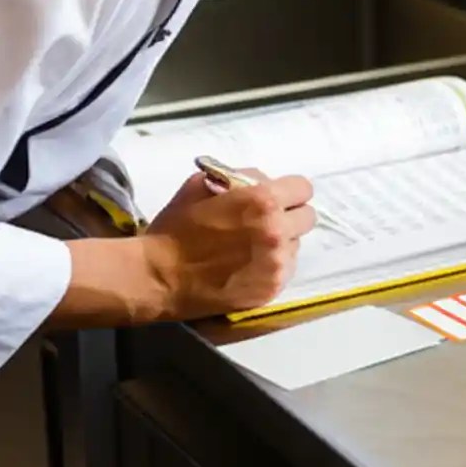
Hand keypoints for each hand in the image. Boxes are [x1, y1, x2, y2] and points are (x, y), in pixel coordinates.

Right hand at [139, 171, 316, 320]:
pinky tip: (248, 267)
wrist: (158, 276)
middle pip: (307, 217)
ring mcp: (277, 263)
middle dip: (290, 216)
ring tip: (251, 248)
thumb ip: (238, 178)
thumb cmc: (176, 228)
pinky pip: (286, 270)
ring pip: (296, 245)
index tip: (278, 198)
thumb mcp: (202, 186)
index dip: (290, 191)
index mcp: (263, 201)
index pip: (303, 188)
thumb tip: (262, 181)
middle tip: (267, 223)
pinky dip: (273, 266)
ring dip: (281, 243)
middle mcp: (277, 231)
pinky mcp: (272, 288)